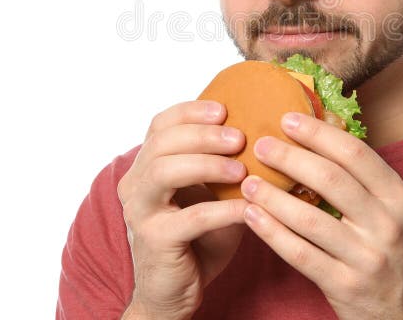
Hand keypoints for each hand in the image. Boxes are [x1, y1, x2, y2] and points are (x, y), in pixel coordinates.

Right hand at [117, 101, 248, 319]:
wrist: (175, 293)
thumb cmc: (198, 239)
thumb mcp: (211, 193)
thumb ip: (224, 165)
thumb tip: (267, 135)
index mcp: (146, 166)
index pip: (160, 124)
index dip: (190, 111)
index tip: (224, 109)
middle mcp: (135, 184)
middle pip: (161, 143)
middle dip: (203, 135)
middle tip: (239, 137)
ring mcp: (140, 213)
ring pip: (164, 172)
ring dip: (207, 164)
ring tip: (241, 168)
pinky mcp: (155, 241)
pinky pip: (190, 218)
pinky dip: (223, 209)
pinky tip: (248, 206)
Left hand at [240, 112, 402, 319]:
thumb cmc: (396, 251)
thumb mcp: (393, 209)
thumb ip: (362, 177)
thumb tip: (320, 131)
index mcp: (397, 196)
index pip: (355, 153)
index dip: (318, 133)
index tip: (287, 119)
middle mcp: (386, 223)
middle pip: (330, 179)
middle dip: (290, 158)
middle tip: (260, 145)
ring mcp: (366, 257)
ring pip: (309, 218)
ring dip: (273, 196)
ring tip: (248, 182)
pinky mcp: (345, 286)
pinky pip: (300, 254)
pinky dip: (272, 232)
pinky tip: (252, 216)